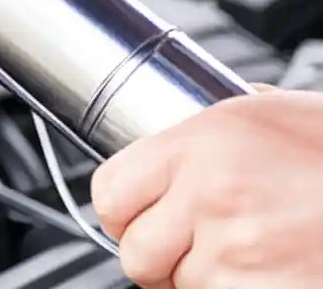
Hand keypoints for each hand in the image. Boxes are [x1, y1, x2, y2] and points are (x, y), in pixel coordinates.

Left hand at [91, 85, 322, 287]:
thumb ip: (213, 122)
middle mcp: (210, 197)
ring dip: (200, 279)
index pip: (108, 192)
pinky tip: (265, 272)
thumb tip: (178, 116)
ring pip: (177, 287)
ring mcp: (235, 253)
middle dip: (157, 255)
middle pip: (135, 254)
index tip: (136, 213)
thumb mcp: (272, 111)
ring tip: (244, 253)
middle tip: (190, 244)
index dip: (121, 210)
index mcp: (200, 144)